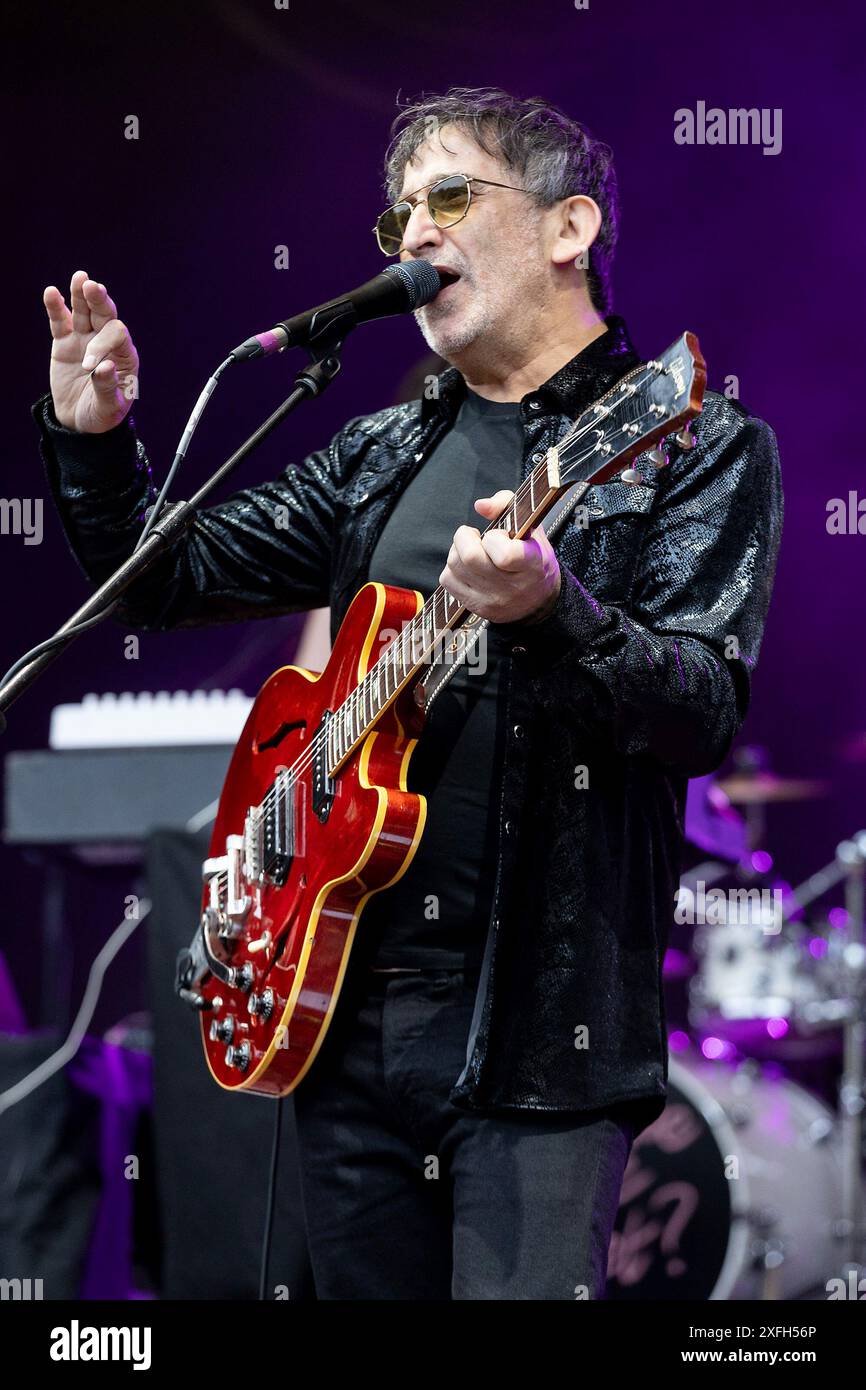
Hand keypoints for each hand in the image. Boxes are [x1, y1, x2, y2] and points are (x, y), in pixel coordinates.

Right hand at [43, 270, 139, 432]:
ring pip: (84, 312)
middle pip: (104, 315)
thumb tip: (105, 367)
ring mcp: (85, 339)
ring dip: (80, 295)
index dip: (103, 344)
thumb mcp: (108, 409)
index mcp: (124, 357)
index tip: (89, 365)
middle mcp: (106, 343)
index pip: (117, 336)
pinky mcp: (65, 342)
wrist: (81, 421)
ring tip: (80, 278)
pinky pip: (60, 321)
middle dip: (99, 301)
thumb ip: (108, 388)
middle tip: (92, 287)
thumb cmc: (102, 415)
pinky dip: (56, 307)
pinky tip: (51, 293)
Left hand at [439, 489, 561, 624]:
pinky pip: (447, 580)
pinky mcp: (475, 606)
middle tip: (476, 537)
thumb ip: (507, 505)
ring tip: (472, 550)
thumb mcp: (531, 527)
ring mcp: (491, 600)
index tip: (499, 535)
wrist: (538, 602)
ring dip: (457, 551)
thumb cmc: (533, 557)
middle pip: (470, 557)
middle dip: (466, 538)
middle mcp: (511, 587)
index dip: (495, 538)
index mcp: (531, 565)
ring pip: (454, 565)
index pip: (505, 554)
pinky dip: (452, 567)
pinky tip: (467, 566)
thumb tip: (480, 506)